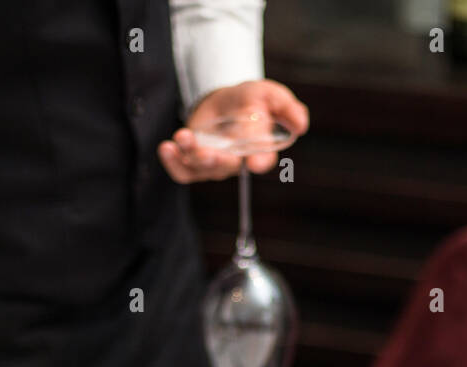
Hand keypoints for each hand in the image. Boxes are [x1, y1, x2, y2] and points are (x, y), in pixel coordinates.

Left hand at [158, 79, 309, 183]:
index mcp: (259, 148)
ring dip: (191, 156)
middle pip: (227, 168)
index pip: (262, 159)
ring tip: (182, 137)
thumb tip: (300, 124)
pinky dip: (172, 163)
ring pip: (202, 169)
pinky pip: (182, 172)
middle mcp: (236, 160)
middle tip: (208, 154)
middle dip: (217, 161)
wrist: (225, 99)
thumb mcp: (270, 94)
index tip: (254, 162)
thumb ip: (287, 107)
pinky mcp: (193, 161)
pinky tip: (166, 147)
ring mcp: (213, 163)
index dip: (259, 161)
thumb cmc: (252, 100)